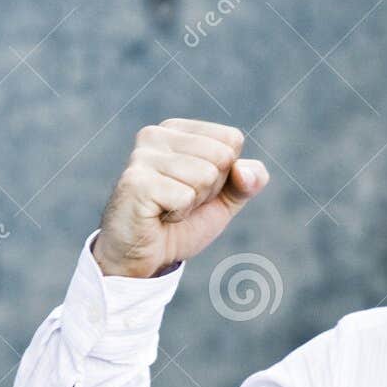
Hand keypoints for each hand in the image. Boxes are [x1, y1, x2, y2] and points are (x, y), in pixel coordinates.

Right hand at [94, 118, 267, 277]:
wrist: (146, 256)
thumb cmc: (183, 222)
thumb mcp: (226, 199)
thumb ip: (249, 181)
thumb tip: (245, 171)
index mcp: (176, 130)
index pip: (232, 139)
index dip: (225, 174)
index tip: (196, 187)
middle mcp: (155, 135)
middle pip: (222, 156)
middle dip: (211, 189)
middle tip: (182, 200)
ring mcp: (143, 156)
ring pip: (206, 175)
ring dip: (194, 202)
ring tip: (169, 207)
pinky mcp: (137, 181)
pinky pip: (185, 196)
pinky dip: (179, 214)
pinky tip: (158, 215)